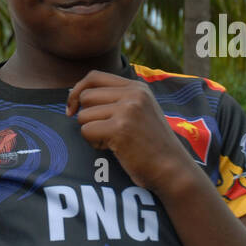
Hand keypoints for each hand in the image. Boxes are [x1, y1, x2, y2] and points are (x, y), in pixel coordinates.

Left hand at [66, 70, 196, 194]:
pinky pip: (86, 131)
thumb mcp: (139, 111)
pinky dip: (94, 143)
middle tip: (104, 132)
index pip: (94, 77)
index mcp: (137, 87)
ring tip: (114, 141)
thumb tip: (75, 96)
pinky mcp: (120, 128)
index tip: (72, 108)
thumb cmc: (150, 145)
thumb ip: (114, 100)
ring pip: (83, 115)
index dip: (77, 91)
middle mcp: (133, 94)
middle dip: (86, 117)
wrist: (172, 168)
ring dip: (92, 132)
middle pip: (85, 96)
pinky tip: (114, 148)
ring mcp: (128, 110)